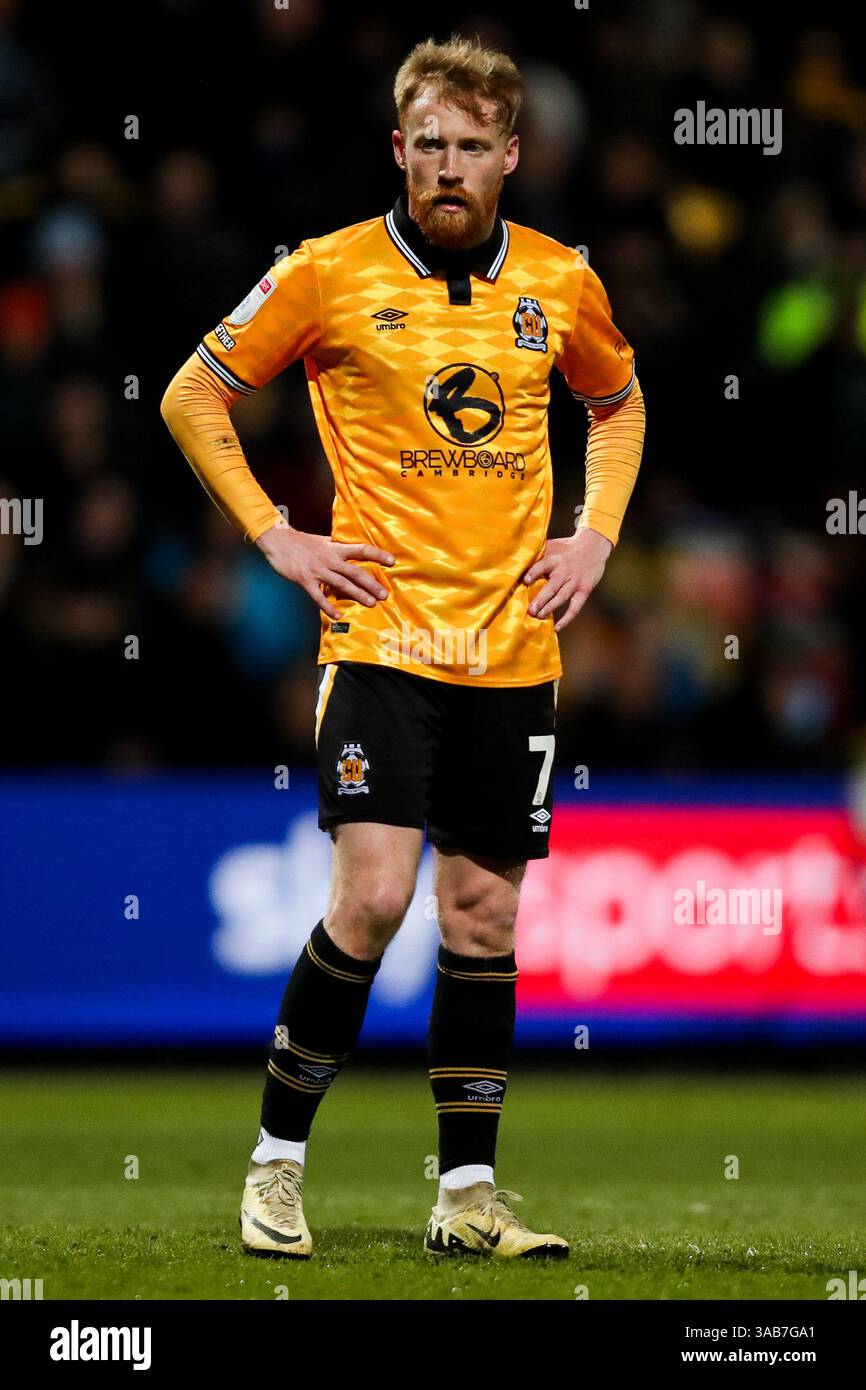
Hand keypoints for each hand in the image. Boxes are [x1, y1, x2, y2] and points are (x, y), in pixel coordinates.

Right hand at [255, 523, 394, 620]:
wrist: (277, 540)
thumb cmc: (300, 541)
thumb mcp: (321, 541)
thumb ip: (335, 547)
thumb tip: (349, 550)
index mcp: (334, 548)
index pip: (361, 549)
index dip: (377, 555)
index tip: (392, 561)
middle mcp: (329, 559)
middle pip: (355, 571)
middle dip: (371, 583)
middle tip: (384, 594)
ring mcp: (317, 570)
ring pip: (342, 584)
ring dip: (358, 594)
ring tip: (371, 603)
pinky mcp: (305, 580)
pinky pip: (319, 596)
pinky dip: (329, 607)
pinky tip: (338, 616)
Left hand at [522, 526, 612, 632]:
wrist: (593, 546)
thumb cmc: (565, 548)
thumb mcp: (552, 546)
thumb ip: (537, 554)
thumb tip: (515, 561)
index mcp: (555, 559)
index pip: (543, 565)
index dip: (534, 573)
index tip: (525, 581)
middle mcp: (565, 571)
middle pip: (552, 586)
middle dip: (541, 599)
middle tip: (530, 610)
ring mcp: (575, 581)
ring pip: (562, 597)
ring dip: (550, 608)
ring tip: (538, 616)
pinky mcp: (584, 590)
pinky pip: (575, 606)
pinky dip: (567, 618)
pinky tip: (557, 628)